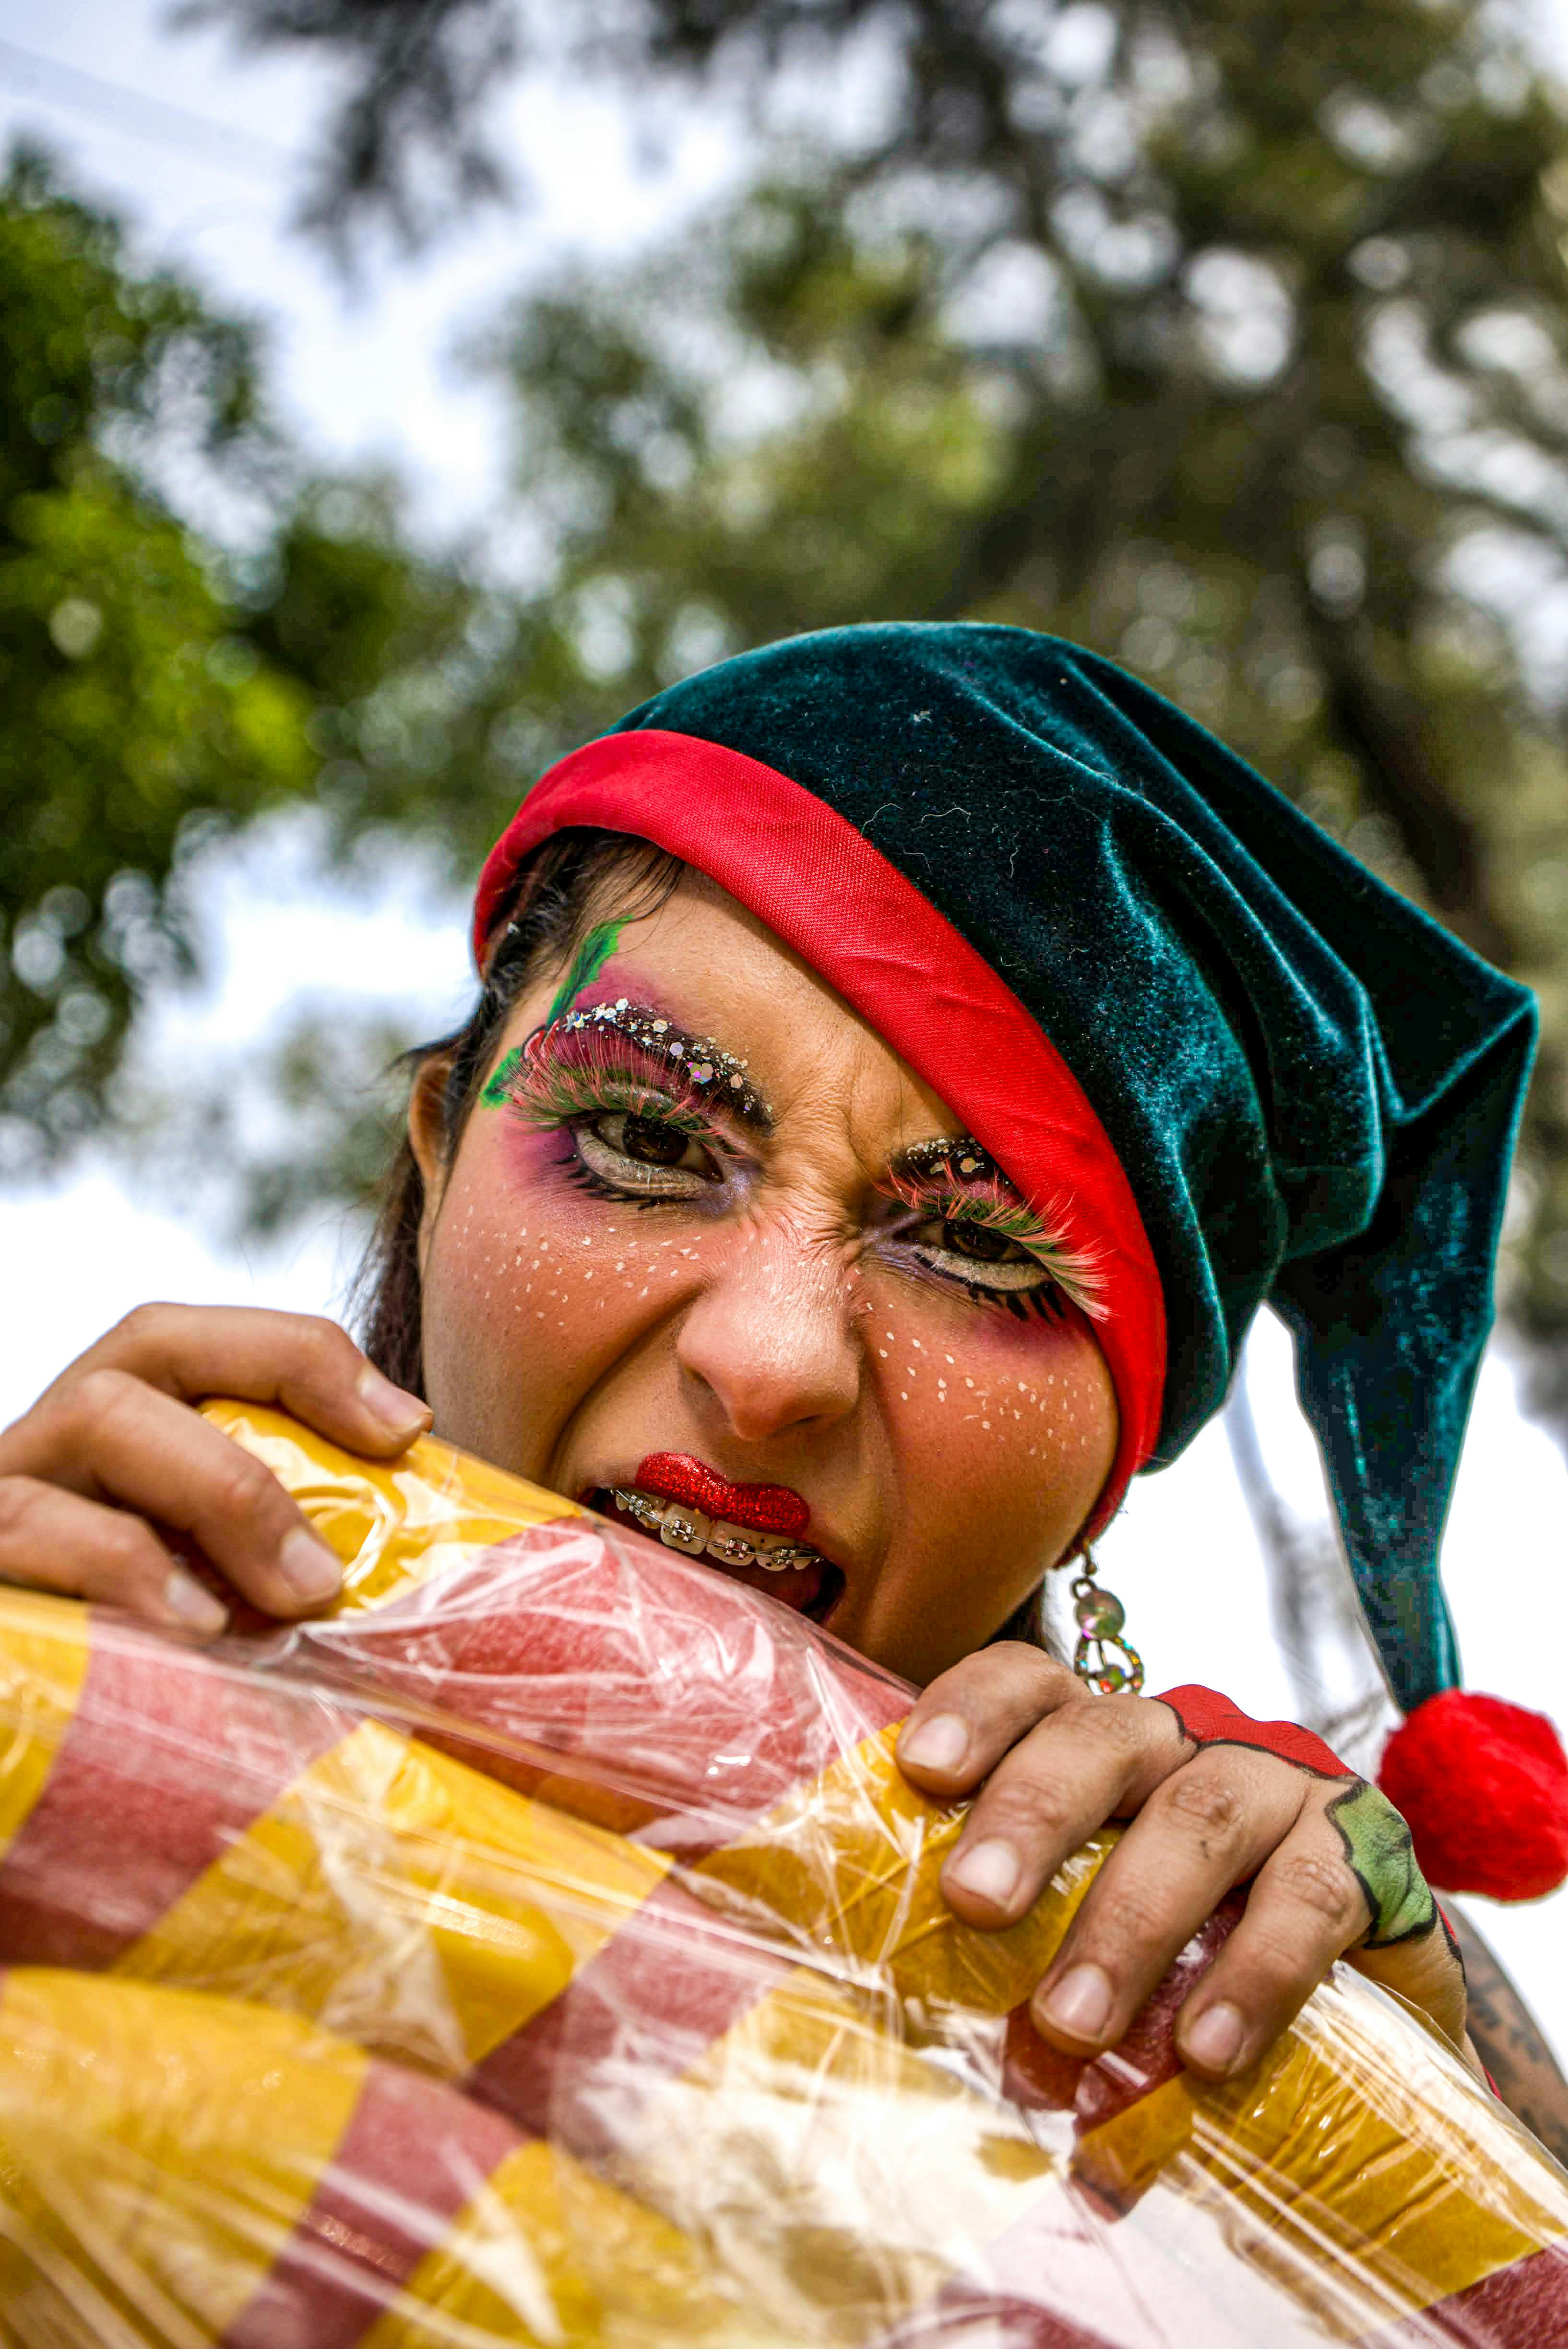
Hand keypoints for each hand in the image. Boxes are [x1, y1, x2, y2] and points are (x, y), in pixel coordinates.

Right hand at [0, 1305, 429, 1633]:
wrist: (27, 1742)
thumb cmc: (143, 1676)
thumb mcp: (219, 1599)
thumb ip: (288, 1553)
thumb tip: (422, 1546)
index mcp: (117, 1423)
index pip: (200, 1336)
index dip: (308, 1358)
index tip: (408, 1429)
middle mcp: (51, 1437)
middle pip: (146, 1350)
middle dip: (263, 1446)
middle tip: (327, 1578)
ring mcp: (0, 1493)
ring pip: (94, 1419)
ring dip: (215, 1497)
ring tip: (288, 1603)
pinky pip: (30, 1526)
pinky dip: (125, 1568)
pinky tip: (192, 1632)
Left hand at [896, 1644, 1468, 2082]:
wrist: (1367, 1987)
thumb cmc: (1190, 1946)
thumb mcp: (1095, 1916)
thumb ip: (1017, 1936)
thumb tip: (888, 2023)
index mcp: (1105, 1738)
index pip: (1031, 1684)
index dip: (975, 1708)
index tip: (922, 1768)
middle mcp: (1187, 1736)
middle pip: (1103, 1739)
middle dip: (1033, 1812)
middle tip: (974, 1902)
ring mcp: (1280, 1779)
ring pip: (1202, 1812)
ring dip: (1131, 1919)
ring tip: (1071, 2022)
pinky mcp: (1365, 1846)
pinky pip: (1309, 1894)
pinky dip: (1253, 1973)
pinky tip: (1206, 2049)